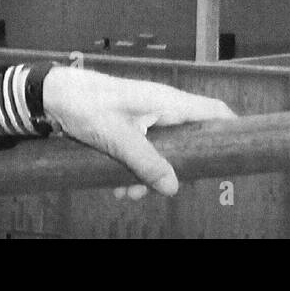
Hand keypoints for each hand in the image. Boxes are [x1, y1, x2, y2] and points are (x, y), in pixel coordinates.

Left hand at [42, 66, 236, 198]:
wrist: (52, 96)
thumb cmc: (87, 106)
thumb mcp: (119, 138)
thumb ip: (147, 163)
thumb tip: (174, 187)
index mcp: (167, 101)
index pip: (213, 111)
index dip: (230, 130)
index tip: (237, 156)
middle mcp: (161, 107)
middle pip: (188, 141)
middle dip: (178, 170)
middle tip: (163, 190)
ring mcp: (145, 116)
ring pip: (162, 151)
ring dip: (150, 175)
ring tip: (128, 194)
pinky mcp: (129, 125)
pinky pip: (143, 151)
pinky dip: (135, 169)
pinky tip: (118, 187)